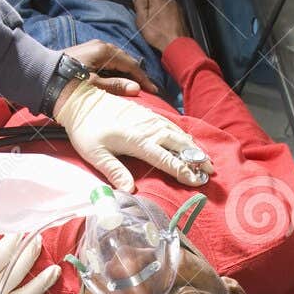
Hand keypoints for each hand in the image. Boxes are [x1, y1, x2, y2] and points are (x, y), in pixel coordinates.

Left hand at [52, 81, 213, 192]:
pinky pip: (171, 124)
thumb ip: (114, 171)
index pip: (167, 159)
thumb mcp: (96, 154)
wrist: (82, 102)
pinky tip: (188, 141)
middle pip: (179, 145)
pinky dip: (182, 134)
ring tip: (206, 158)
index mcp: (138, 141)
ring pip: (178, 133)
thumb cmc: (86, 131)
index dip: (183, 171)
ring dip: (193, 146)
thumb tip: (129, 191)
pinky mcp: (147, 113)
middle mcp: (148, 129)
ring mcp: (149, 119)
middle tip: (211, 171)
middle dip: (197, 158)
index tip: (197, 181)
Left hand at [63, 40, 158, 95]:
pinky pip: (105, 63)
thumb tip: (136, 88)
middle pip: (123, 60)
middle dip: (134, 75)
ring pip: (114, 62)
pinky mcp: (84, 55)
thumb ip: (115, 86)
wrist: (40, 77)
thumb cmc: (67, 83)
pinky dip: (113, 73)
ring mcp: (91, 49)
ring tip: (132, 87)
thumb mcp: (93, 86)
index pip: (130, 64)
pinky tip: (116, 82)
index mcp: (104, 50)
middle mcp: (99, 46)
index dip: (142, 78)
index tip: (152, 90)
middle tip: (145, 89)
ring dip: (123, 74)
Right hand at [132, 0, 186, 53]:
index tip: (141, 8)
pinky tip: (164, 25)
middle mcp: (169, 0)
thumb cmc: (159, 35)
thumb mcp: (142, 19)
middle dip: (152, 3)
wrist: (176, 45)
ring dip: (160, 9)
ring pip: (165, 3)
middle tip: (147, 16)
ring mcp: (176, 7)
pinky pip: (172, 10)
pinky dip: (167, 15)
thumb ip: (139, 3)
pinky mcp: (181, 14)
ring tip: (156, 22)